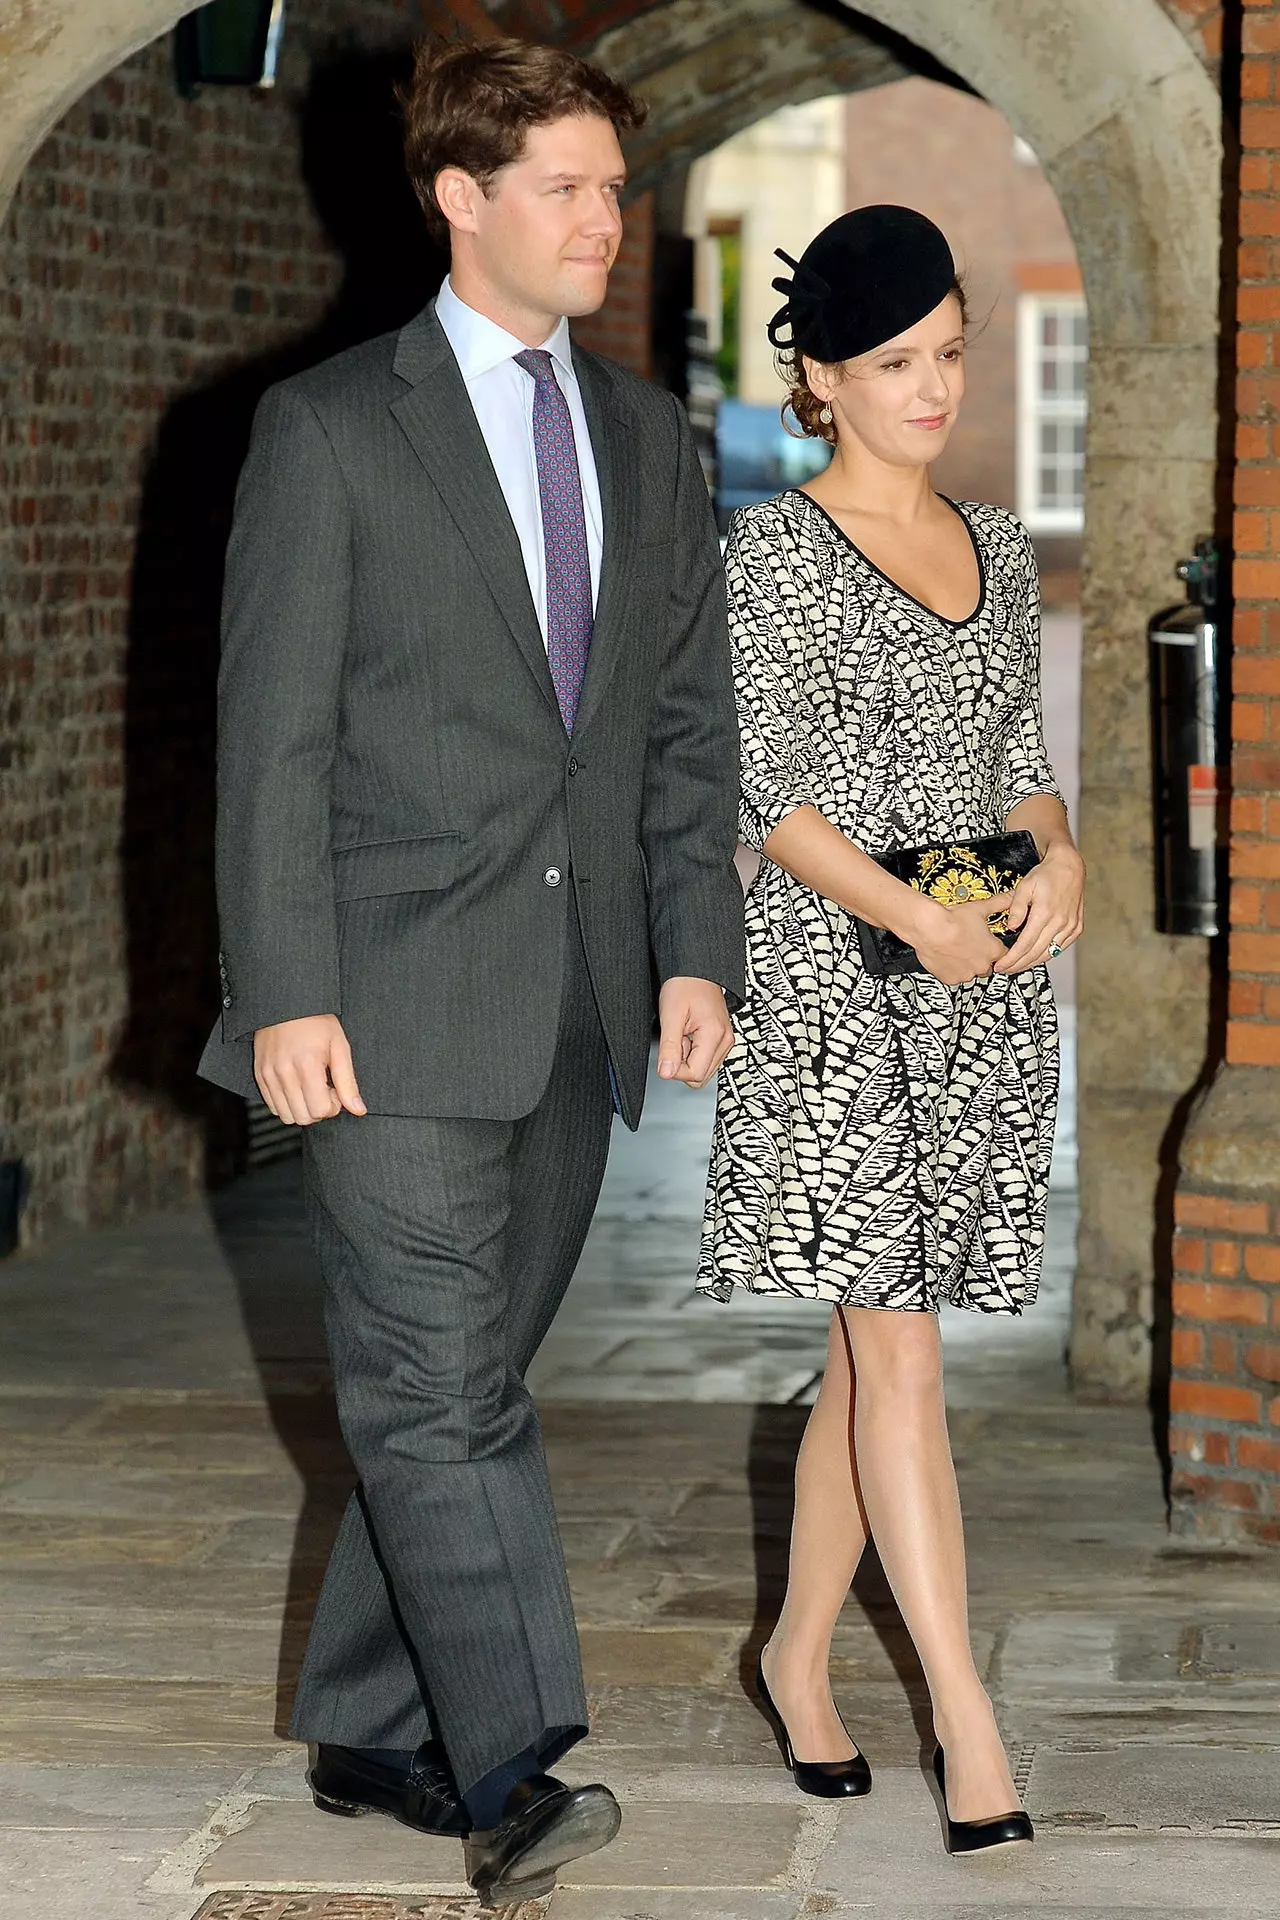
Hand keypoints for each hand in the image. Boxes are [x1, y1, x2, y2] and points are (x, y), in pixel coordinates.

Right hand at [253, 1014, 366, 1125]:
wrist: (287, 1004)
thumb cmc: (316, 1022)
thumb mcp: (339, 1047)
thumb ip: (348, 1082)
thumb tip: (358, 1110)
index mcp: (307, 1065)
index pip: (320, 1110)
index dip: (333, 1105)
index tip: (335, 1090)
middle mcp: (284, 1072)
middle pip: (303, 1118)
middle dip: (318, 1109)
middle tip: (323, 1089)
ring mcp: (268, 1075)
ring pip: (286, 1116)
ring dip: (302, 1109)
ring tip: (309, 1088)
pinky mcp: (259, 1075)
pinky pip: (273, 1106)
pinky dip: (287, 1104)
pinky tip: (296, 1086)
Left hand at [657, 977, 734, 1088]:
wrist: (696, 971)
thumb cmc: (685, 985)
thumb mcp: (671, 1015)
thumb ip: (669, 1047)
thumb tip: (666, 1072)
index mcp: (715, 1035)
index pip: (695, 1074)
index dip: (675, 1070)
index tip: (666, 1054)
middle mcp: (725, 1041)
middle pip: (701, 1077)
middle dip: (682, 1065)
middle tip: (675, 1041)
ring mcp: (725, 1041)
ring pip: (703, 1070)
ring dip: (687, 1059)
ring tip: (682, 1035)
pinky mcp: (721, 1040)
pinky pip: (706, 1059)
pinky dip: (693, 1053)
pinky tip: (688, 1035)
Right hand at [909, 894, 1011, 986]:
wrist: (929, 927)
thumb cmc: (952, 920)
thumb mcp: (980, 908)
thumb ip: (1000, 903)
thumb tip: (1012, 896)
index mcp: (993, 950)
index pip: (1004, 955)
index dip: (996, 948)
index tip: (989, 944)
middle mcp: (982, 965)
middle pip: (988, 966)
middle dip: (981, 958)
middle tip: (971, 945)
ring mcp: (966, 974)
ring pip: (971, 973)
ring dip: (967, 965)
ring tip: (958, 949)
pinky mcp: (951, 979)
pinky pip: (955, 978)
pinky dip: (952, 970)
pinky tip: (948, 957)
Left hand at [994, 844, 1085, 973]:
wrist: (1069, 867)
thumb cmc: (1046, 875)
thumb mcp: (1024, 887)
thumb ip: (1016, 908)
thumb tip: (1010, 927)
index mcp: (1045, 913)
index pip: (1025, 944)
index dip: (1011, 959)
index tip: (1000, 966)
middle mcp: (1060, 922)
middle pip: (1036, 953)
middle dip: (1018, 965)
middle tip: (1005, 970)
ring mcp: (1070, 926)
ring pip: (1049, 954)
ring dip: (1032, 963)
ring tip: (1017, 967)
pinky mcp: (1076, 928)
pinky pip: (1059, 948)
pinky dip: (1046, 955)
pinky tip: (1035, 957)